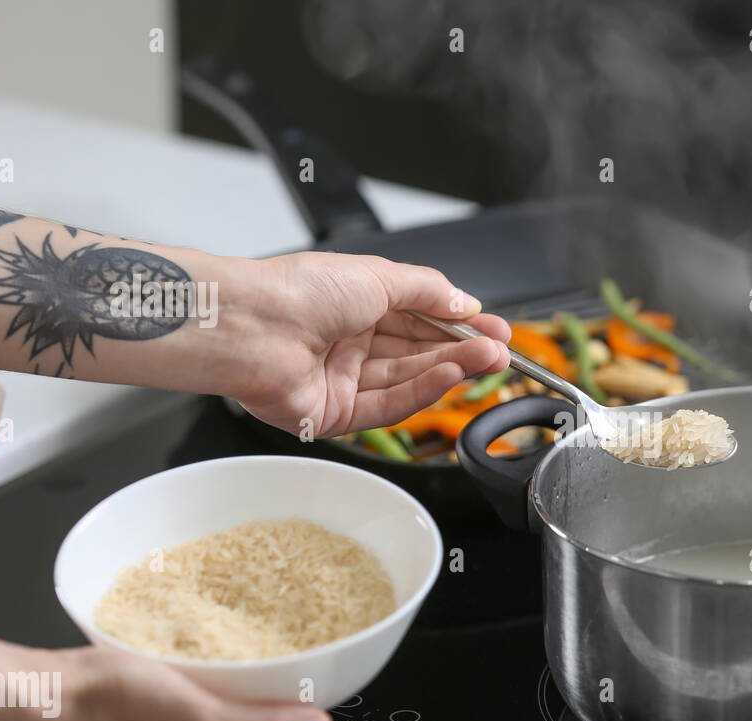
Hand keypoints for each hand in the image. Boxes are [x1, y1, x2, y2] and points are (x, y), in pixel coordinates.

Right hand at [43, 645, 333, 720]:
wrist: (44, 701)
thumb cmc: (112, 708)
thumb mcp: (202, 717)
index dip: (286, 700)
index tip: (287, 668)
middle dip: (252, 691)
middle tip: (248, 653)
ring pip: (212, 713)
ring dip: (219, 684)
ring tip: (212, 654)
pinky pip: (178, 706)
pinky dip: (187, 683)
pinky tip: (177, 664)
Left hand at [229, 251, 509, 437]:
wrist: (250, 326)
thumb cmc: (297, 291)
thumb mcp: (378, 275)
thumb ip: (428, 292)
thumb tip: (466, 304)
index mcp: (354, 304)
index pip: (418, 319)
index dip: (459, 325)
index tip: (494, 329)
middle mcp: (348, 342)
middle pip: (418, 352)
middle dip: (463, 350)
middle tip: (501, 351)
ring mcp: (342, 379)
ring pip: (408, 378)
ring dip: (451, 369)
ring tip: (488, 360)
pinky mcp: (335, 414)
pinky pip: (388, 405)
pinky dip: (423, 390)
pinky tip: (451, 376)